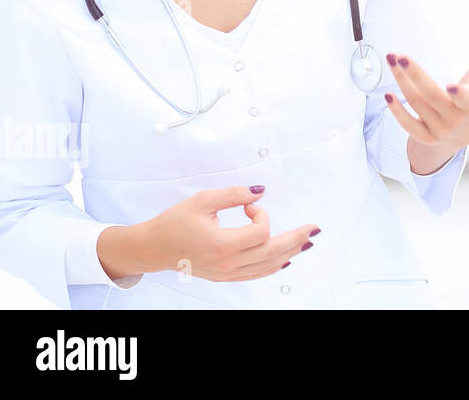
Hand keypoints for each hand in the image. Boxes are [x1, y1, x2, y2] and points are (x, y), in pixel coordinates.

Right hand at [131, 185, 318, 281]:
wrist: (153, 248)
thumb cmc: (174, 224)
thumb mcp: (202, 201)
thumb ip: (233, 194)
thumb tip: (259, 191)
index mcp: (221, 245)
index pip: (260, 233)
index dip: (261, 215)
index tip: (249, 206)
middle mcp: (227, 264)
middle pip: (272, 253)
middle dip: (296, 239)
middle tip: (314, 229)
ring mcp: (226, 273)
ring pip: (266, 267)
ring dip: (289, 253)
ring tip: (306, 242)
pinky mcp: (224, 276)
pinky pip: (255, 274)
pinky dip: (272, 266)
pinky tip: (283, 259)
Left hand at [384, 37, 468, 168]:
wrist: (467, 132)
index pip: (466, 100)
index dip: (459, 94)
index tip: (451, 86)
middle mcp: (455, 118)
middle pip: (431, 96)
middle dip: (414, 75)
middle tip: (399, 57)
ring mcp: (439, 129)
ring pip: (416, 103)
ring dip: (401, 81)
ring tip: (392, 61)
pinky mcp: (425, 137)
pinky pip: (408, 125)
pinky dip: (397, 111)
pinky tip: (388, 95)